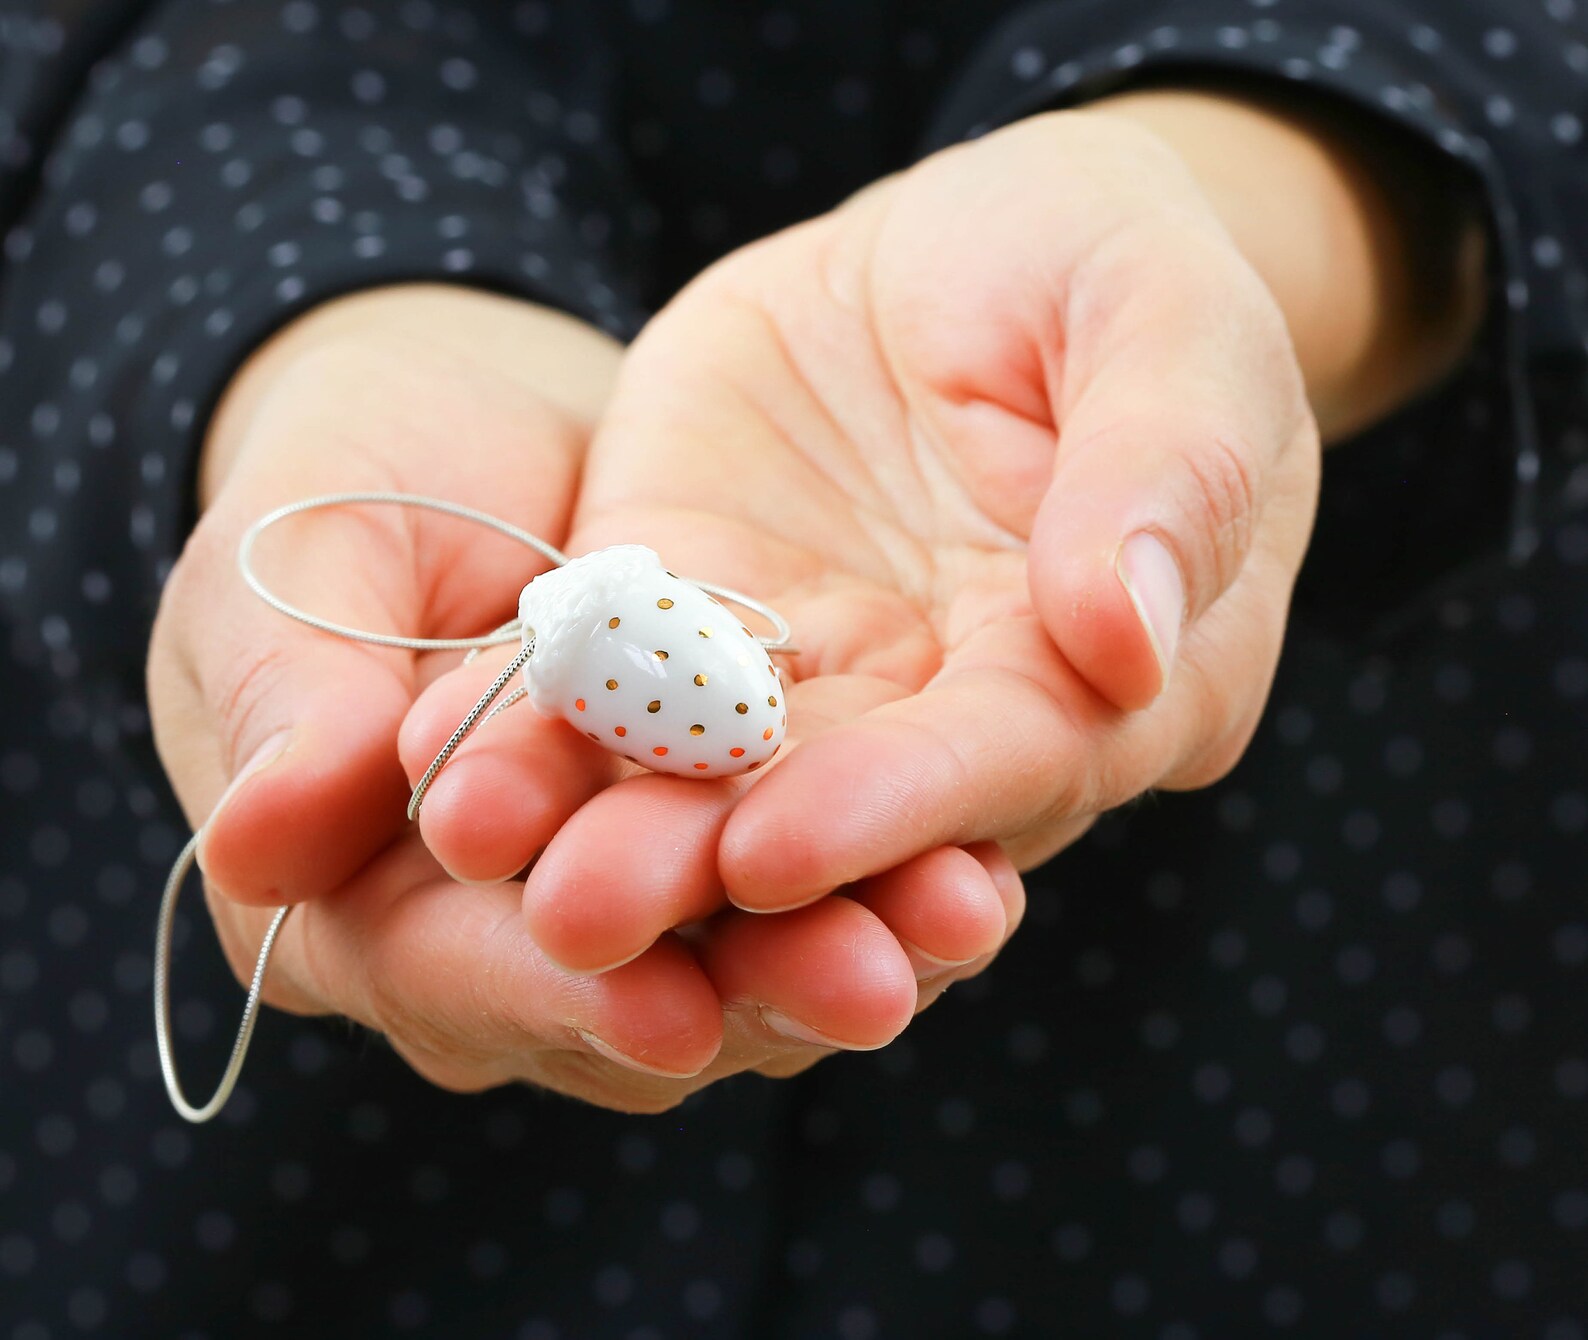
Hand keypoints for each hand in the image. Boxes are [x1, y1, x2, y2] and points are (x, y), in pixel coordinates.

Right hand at [150, 282, 1017, 1110]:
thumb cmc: (341, 499)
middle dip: (749, 996)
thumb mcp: (280, 576)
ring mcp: (632, 889)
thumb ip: (276, 707)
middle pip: (623, 1002)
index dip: (550, 993)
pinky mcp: (731, 823)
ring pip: (740, 957)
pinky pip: (812, 867)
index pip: (447, 975)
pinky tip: (978, 861)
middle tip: (866, 987)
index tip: (661, 1006)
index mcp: (360, 902)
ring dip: (849, 946)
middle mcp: (505, 933)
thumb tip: (257, 845)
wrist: (466, 434)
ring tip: (956, 921)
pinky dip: (887, 866)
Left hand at [412, 107, 1342, 969]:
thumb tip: (1126, 641)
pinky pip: (615, 669)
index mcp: (1105, 680)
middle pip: (836, 813)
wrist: (984, 234)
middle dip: (709, 870)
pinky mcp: (698, 601)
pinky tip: (445, 739)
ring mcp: (814, 668)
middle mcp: (949, 709)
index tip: (775, 850)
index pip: (1005, 764)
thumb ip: (1169, 475)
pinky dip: (537, 709)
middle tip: (584, 917)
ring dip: (597, 817)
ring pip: (706, 768)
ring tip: (479, 835)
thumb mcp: (1174, 325)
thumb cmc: (1118, 267)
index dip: (894, 810)